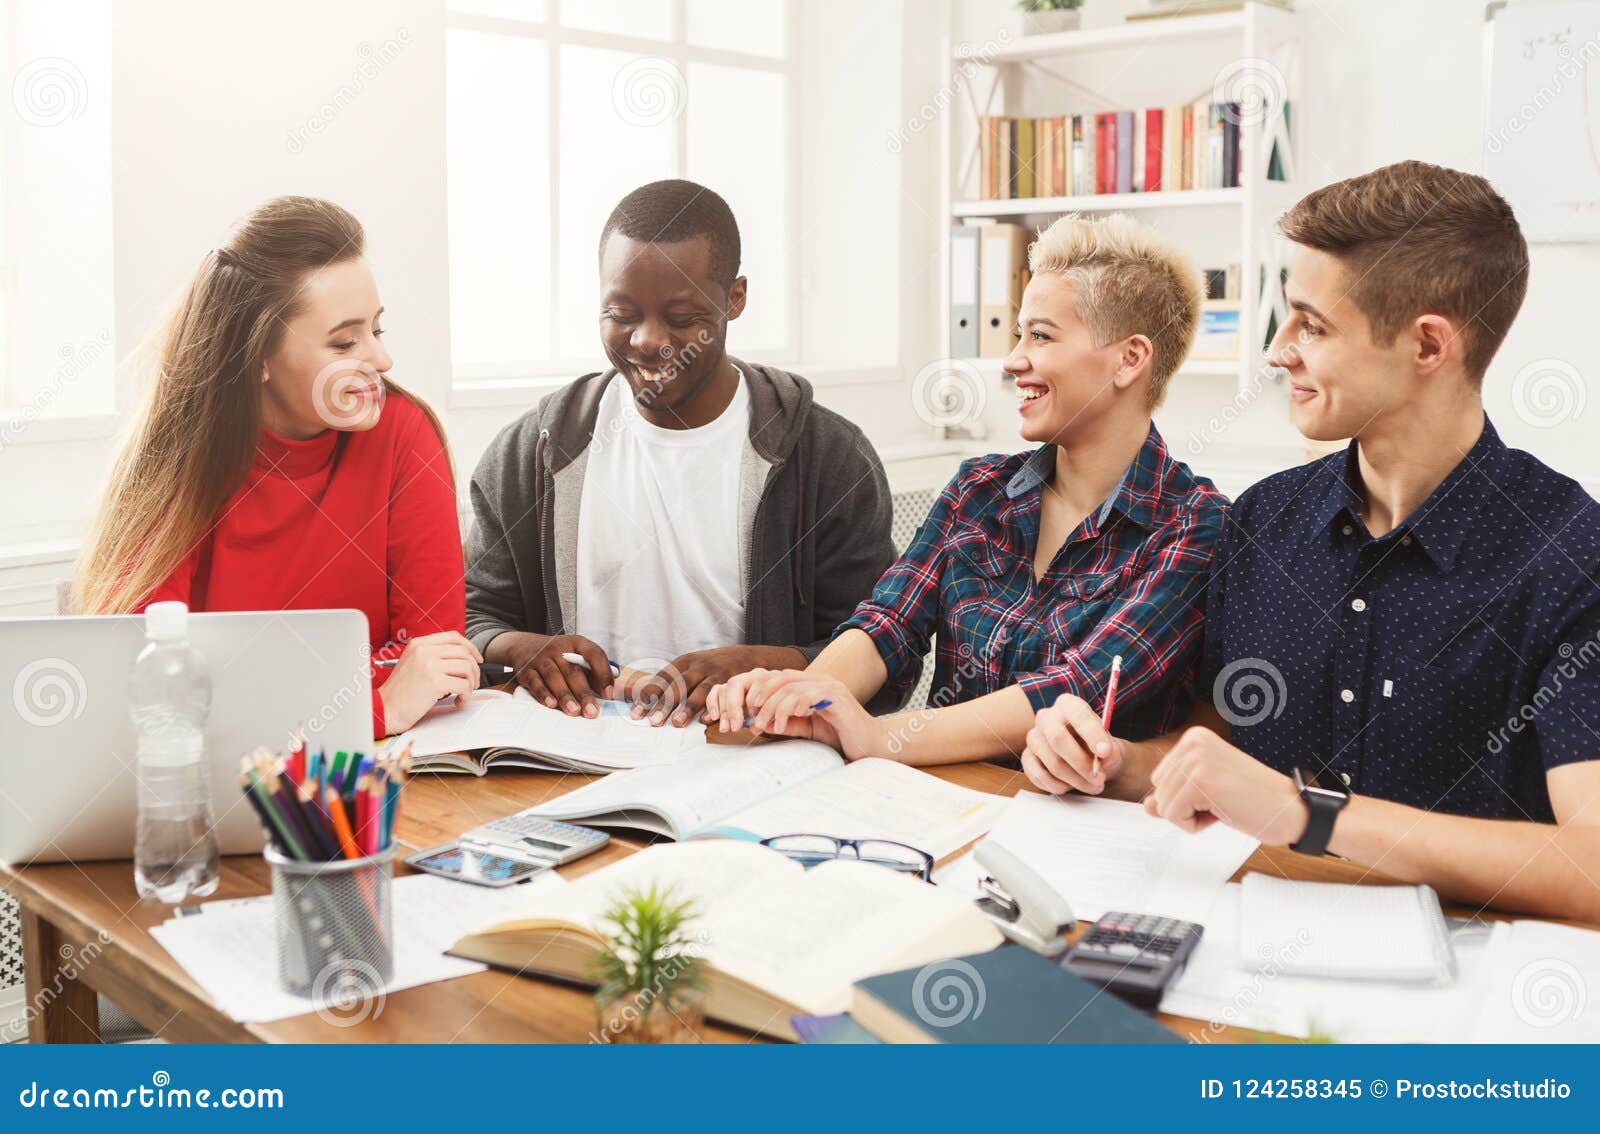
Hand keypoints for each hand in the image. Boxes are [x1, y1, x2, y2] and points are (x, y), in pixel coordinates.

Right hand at [377, 631, 482, 733]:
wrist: (385, 709)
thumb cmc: (401, 692)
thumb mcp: (413, 664)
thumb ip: (433, 656)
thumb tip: (464, 658)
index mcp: (419, 644)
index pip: (453, 637)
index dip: (470, 647)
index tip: (477, 659)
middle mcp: (424, 651)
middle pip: (464, 652)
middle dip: (474, 669)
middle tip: (473, 682)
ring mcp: (429, 665)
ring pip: (467, 668)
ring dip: (471, 683)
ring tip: (464, 693)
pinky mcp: (435, 682)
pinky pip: (464, 685)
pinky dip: (466, 695)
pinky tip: (458, 701)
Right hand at [503, 632, 614, 717]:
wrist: (523, 646)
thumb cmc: (557, 655)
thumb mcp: (575, 654)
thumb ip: (591, 670)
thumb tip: (607, 692)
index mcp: (576, 643)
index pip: (594, 654)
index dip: (603, 674)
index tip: (608, 693)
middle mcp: (558, 648)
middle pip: (573, 671)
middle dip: (584, 693)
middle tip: (592, 711)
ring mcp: (541, 659)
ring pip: (554, 677)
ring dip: (565, 695)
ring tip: (574, 711)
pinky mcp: (526, 670)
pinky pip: (535, 682)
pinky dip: (543, 694)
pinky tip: (551, 704)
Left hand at [621, 646, 805, 726]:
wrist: (748, 655)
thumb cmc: (712, 666)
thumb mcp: (691, 666)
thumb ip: (670, 680)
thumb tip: (638, 695)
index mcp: (684, 662)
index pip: (661, 679)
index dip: (648, 695)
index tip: (636, 712)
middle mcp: (698, 666)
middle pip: (677, 686)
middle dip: (663, 704)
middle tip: (652, 721)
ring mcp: (715, 674)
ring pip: (698, 692)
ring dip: (686, 708)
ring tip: (676, 724)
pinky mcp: (731, 682)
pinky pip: (721, 697)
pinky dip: (713, 709)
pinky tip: (706, 721)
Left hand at [705, 670, 883, 760]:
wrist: (873, 746)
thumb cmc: (842, 738)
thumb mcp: (808, 729)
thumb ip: (787, 723)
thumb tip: (760, 722)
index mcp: (812, 685)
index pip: (778, 678)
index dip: (759, 692)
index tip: (747, 712)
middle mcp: (820, 681)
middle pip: (780, 678)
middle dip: (761, 698)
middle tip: (752, 719)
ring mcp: (830, 687)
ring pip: (790, 687)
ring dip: (772, 707)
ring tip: (765, 726)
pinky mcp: (837, 699)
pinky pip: (808, 696)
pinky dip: (791, 707)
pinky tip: (783, 722)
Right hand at [1022, 693, 1123, 795]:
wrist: (1087, 757)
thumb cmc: (1097, 747)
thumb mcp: (1109, 746)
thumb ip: (1110, 750)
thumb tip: (1105, 756)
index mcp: (1068, 704)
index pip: (1077, 715)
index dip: (1092, 734)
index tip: (1105, 752)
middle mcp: (1046, 717)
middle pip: (1058, 739)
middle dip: (1082, 763)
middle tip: (1099, 777)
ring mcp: (1033, 737)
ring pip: (1052, 763)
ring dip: (1076, 780)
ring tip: (1093, 785)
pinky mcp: (1026, 757)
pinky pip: (1039, 776)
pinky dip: (1059, 786)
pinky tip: (1070, 785)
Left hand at [1144, 726, 1304, 843]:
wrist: (1291, 809)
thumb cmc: (1254, 799)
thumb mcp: (1206, 791)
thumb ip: (1175, 794)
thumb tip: (1148, 805)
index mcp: (1194, 737)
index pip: (1160, 778)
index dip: (1186, 796)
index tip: (1218, 791)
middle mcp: (1193, 742)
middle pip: (1158, 790)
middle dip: (1186, 806)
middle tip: (1222, 800)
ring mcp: (1196, 760)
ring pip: (1163, 806)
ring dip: (1192, 817)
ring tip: (1223, 805)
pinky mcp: (1200, 781)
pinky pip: (1173, 816)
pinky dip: (1195, 825)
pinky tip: (1222, 813)